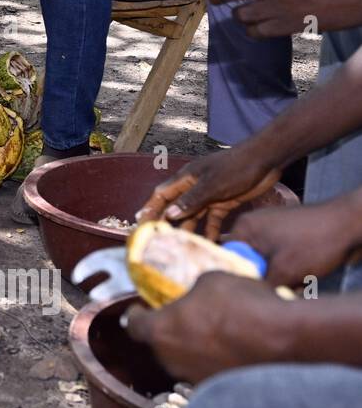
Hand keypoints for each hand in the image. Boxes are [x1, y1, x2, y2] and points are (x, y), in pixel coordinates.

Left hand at [125, 272, 289, 382]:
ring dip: (194, 348)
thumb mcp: (211, 280)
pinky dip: (216, 362)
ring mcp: (196, 379)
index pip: (133, 325)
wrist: (288, 342)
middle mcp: (172, 361)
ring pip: (186, 360)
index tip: (143, 306)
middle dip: (170, 330)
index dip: (137, 314)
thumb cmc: (244, 306)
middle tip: (186, 316)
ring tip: (217, 332)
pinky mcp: (221, 391)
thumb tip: (196, 295)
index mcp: (160, 331)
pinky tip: (235, 350)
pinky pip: (210, 372)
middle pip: (160, 344)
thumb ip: (193, 290)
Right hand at [136, 144, 281, 239]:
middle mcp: (193, 188)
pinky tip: (209, 244)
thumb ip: (191, 200)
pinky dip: (210, 231)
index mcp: (185, 179)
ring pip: (192, 216)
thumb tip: (169, 215)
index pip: (161, 195)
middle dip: (167, 223)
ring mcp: (208, 196)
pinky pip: (211, 220)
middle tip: (161, 242)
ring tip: (183, 248)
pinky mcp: (223, 202)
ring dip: (188, 230)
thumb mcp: (212, 185)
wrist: (265, 160)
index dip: (150, 209)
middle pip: (175, 208)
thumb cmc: (236, 167)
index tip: (142, 225)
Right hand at [228, 198, 361, 288]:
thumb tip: (246, 298)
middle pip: (247, 262)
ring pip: (266, 264)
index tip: (250, 293)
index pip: (226, 258)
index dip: (237, 277)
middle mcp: (254, 226)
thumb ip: (259, 284)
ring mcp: (273, 230)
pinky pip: (279, 259)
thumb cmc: (316, 243)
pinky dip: (289, 271)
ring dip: (279, 278)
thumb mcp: (284, 271)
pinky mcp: (289, 237)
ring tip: (295, 283)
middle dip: (262, 279)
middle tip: (277, 290)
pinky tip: (303, 277)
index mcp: (244, 227)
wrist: (352, 225)